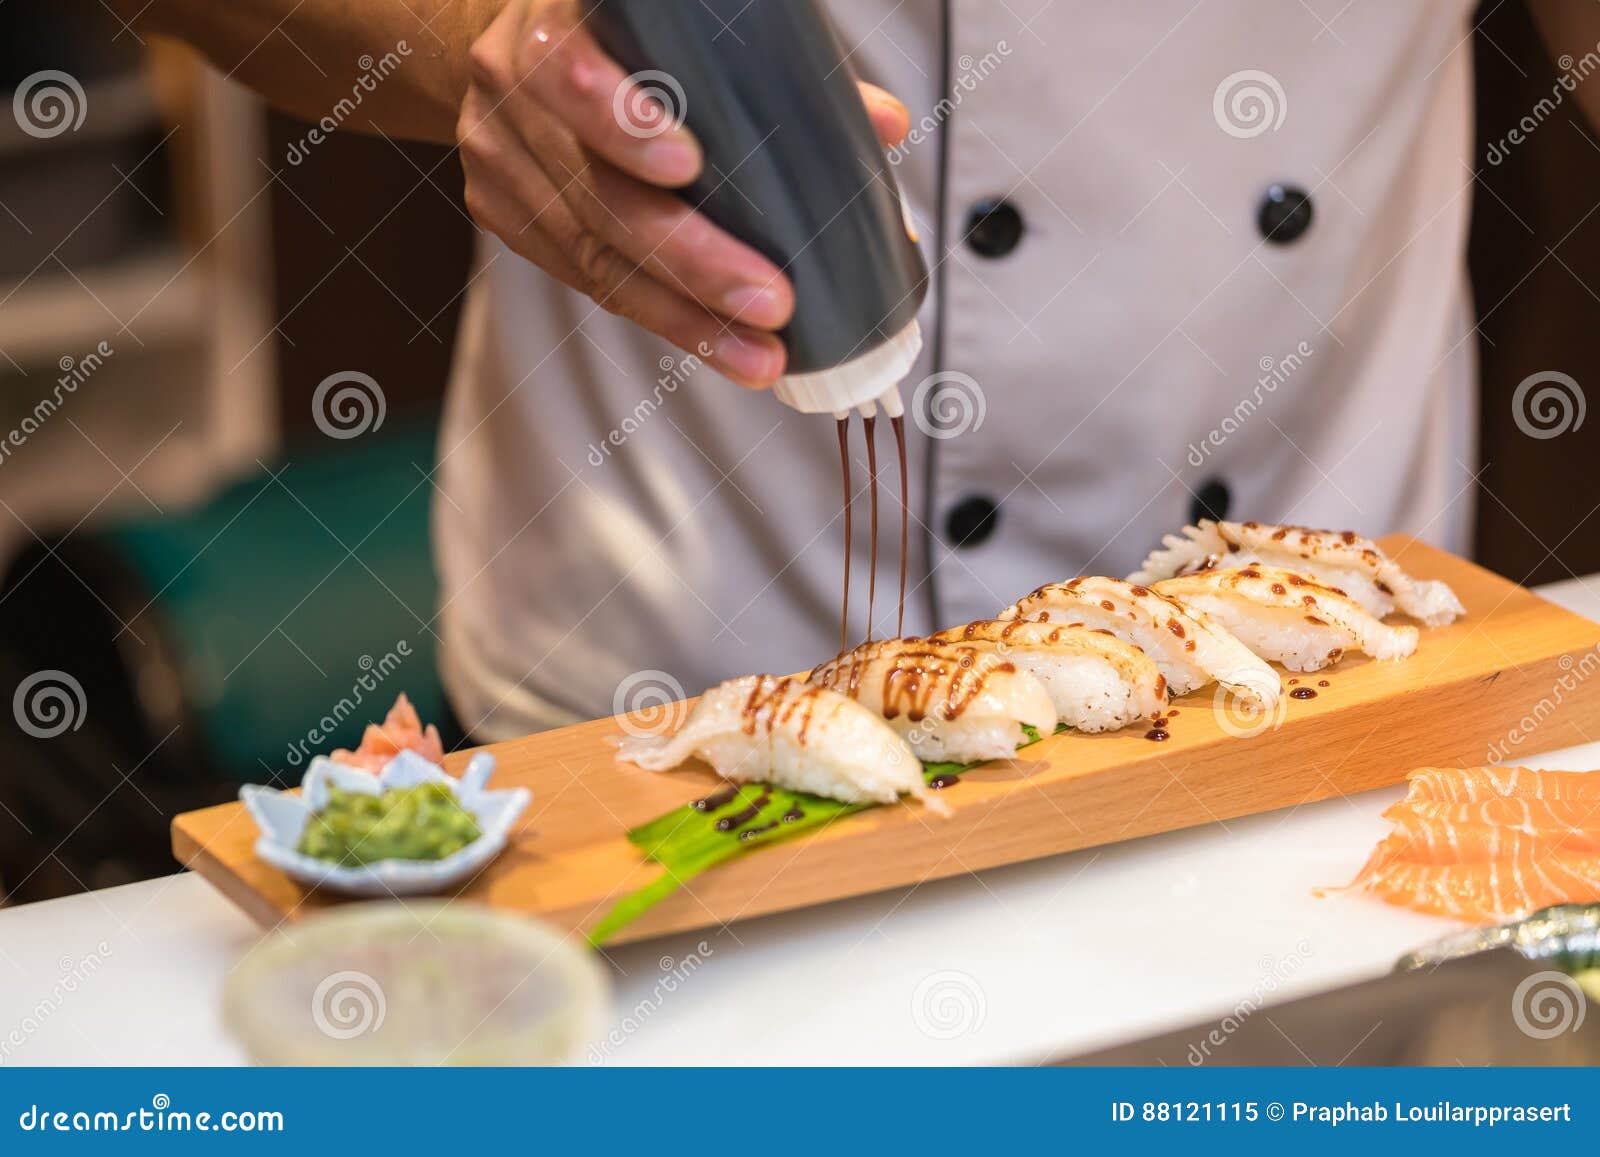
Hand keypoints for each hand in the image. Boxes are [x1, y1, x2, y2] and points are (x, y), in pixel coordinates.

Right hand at [457, 0, 909, 386]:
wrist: (503, 44)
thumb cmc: (611, 32)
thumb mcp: (673, 26)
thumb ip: (767, 65)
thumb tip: (881, 123)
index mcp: (552, 24)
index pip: (569, 72)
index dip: (624, 121)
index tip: (689, 165)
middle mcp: (513, 93)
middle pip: (598, 194)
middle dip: (691, 257)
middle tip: (767, 298)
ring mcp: (501, 162)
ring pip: (595, 255)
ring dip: (686, 314)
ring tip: (757, 348)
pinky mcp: (506, 217)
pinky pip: (588, 279)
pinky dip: (661, 315)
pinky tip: (719, 343)